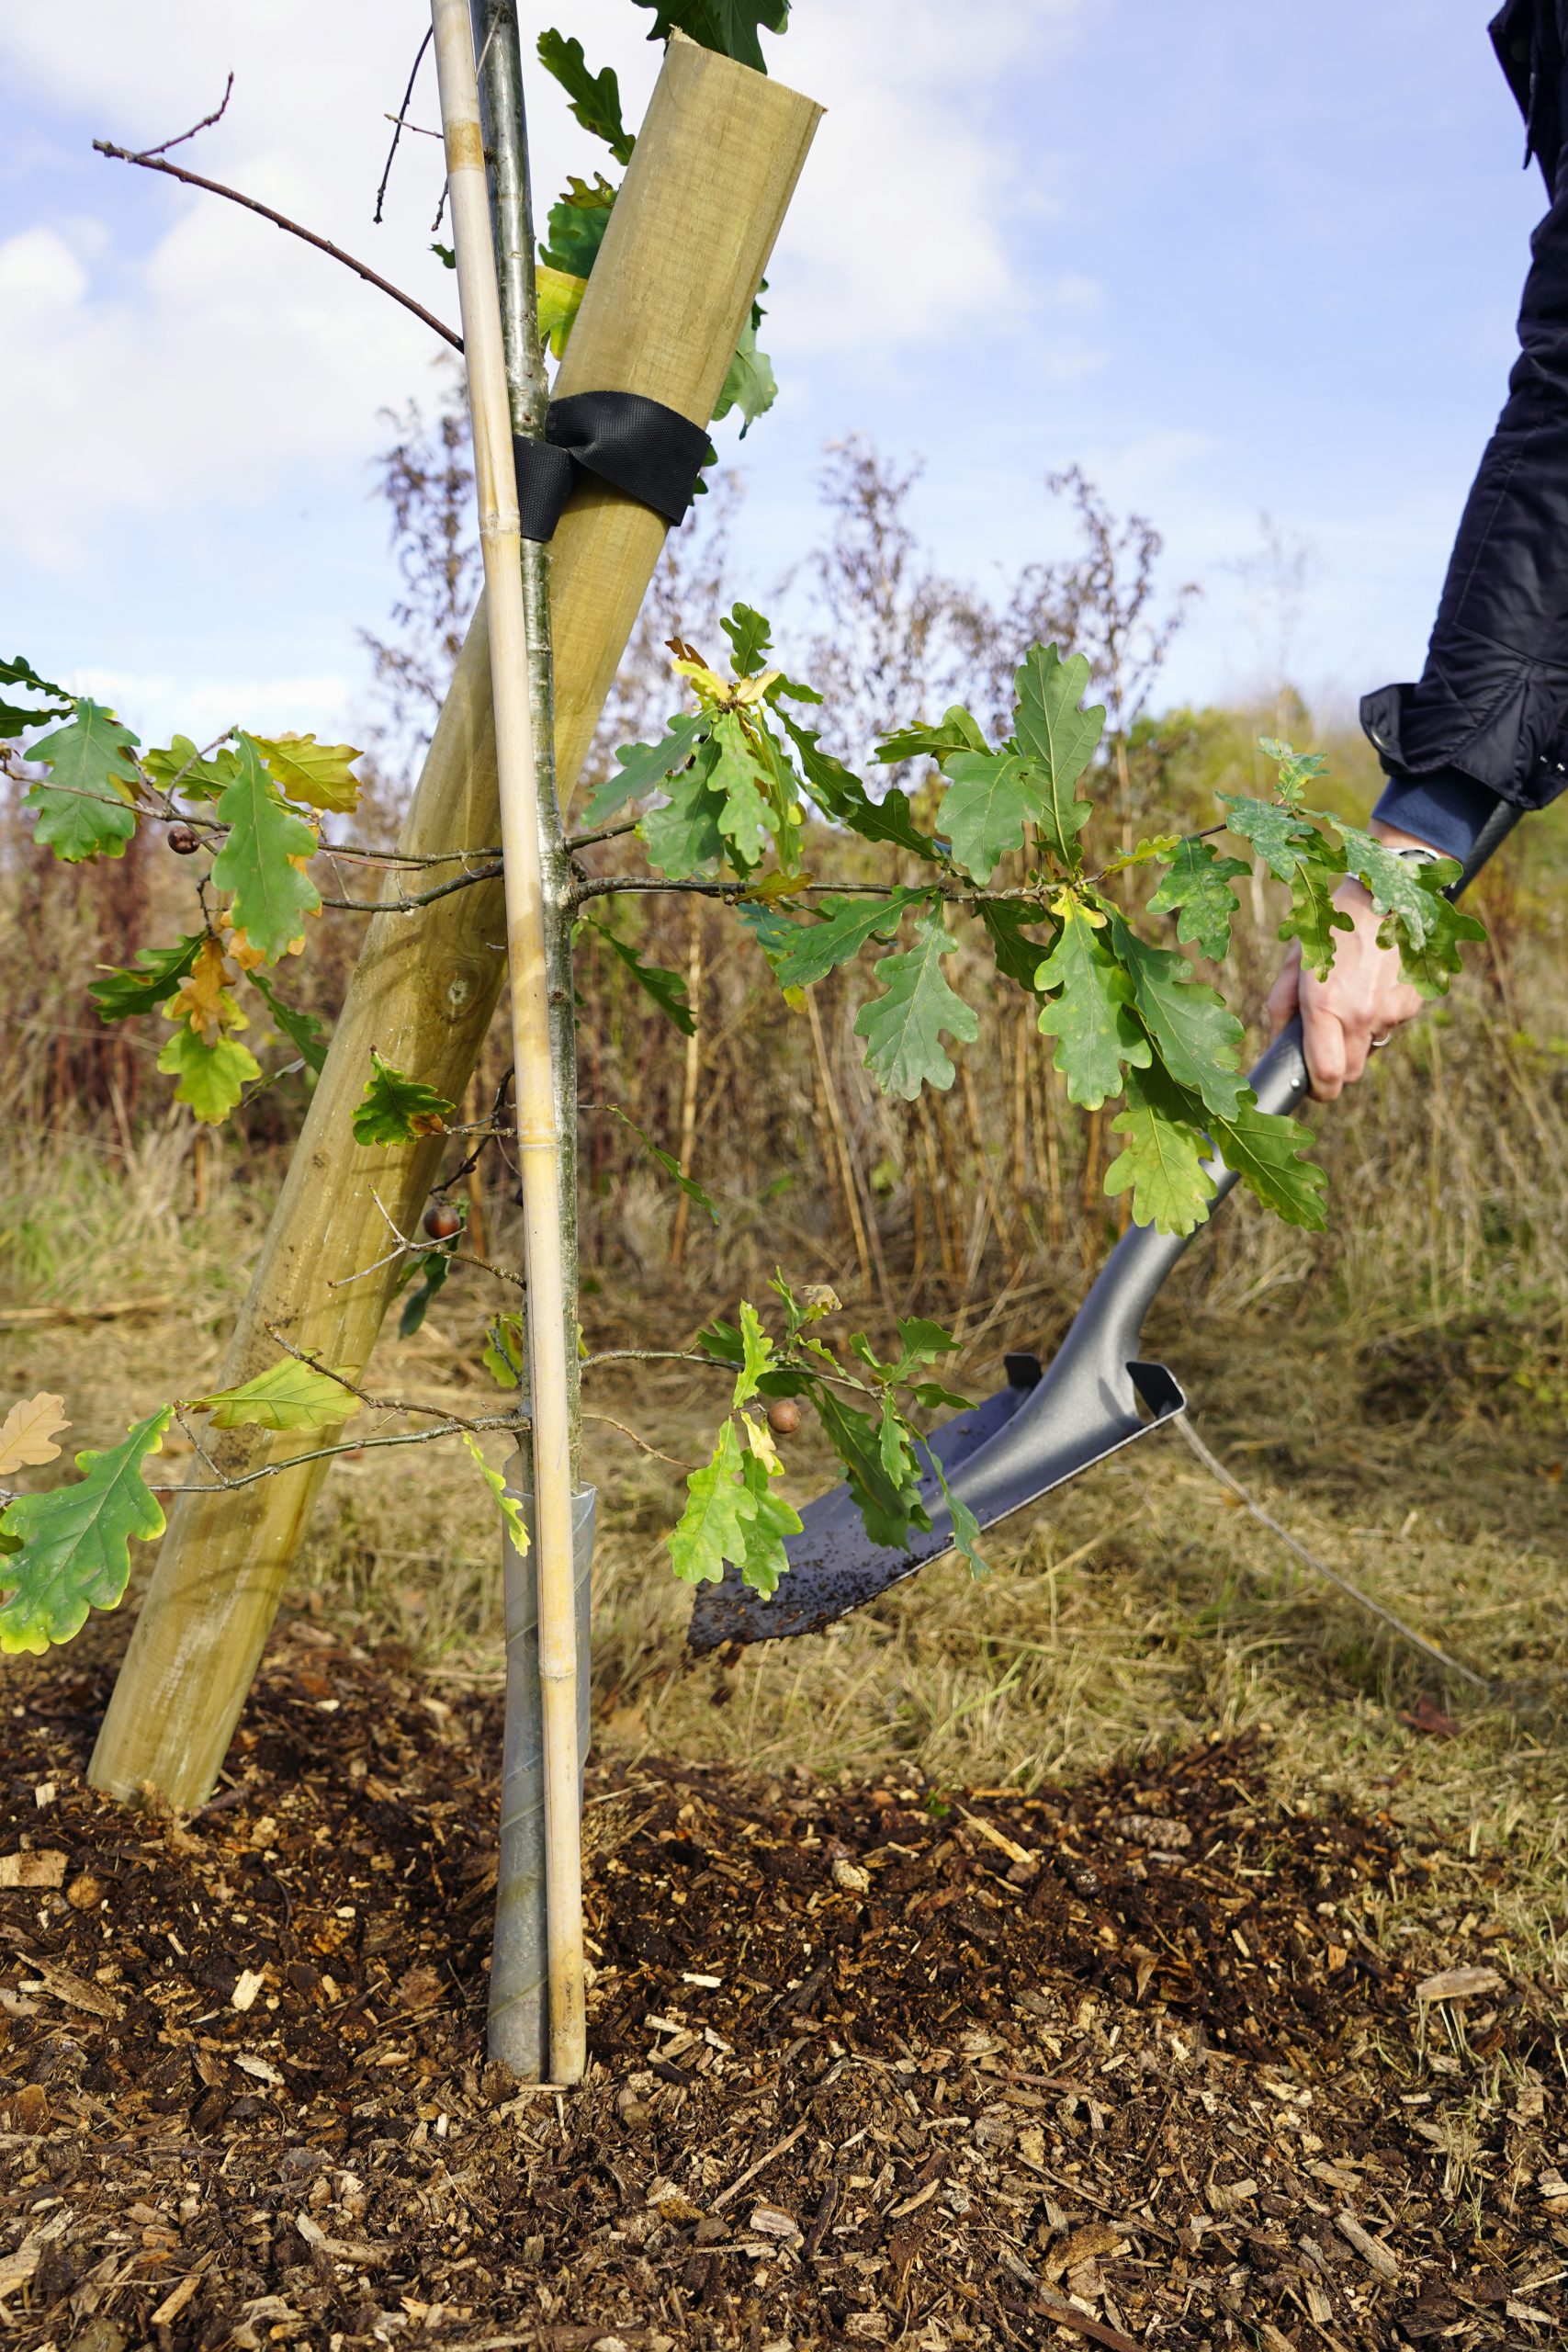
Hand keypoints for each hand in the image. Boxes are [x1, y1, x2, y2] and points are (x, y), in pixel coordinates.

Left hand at [1265, 831, 1425, 1100]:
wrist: (1387, 891)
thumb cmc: (1332, 921)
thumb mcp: (1294, 957)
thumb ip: (1282, 1004)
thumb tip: (1280, 1040)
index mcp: (1325, 1006)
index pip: (1326, 1076)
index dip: (1316, 1090)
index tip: (1309, 1086)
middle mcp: (1361, 1015)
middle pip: (1349, 1073)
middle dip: (1334, 1067)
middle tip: (1323, 1044)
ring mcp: (1391, 1010)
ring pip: (1371, 1047)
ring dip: (1357, 1036)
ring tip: (1349, 995)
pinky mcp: (1412, 1001)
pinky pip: (1390, 1023)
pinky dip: (1379, 1014)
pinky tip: (1372, 983)